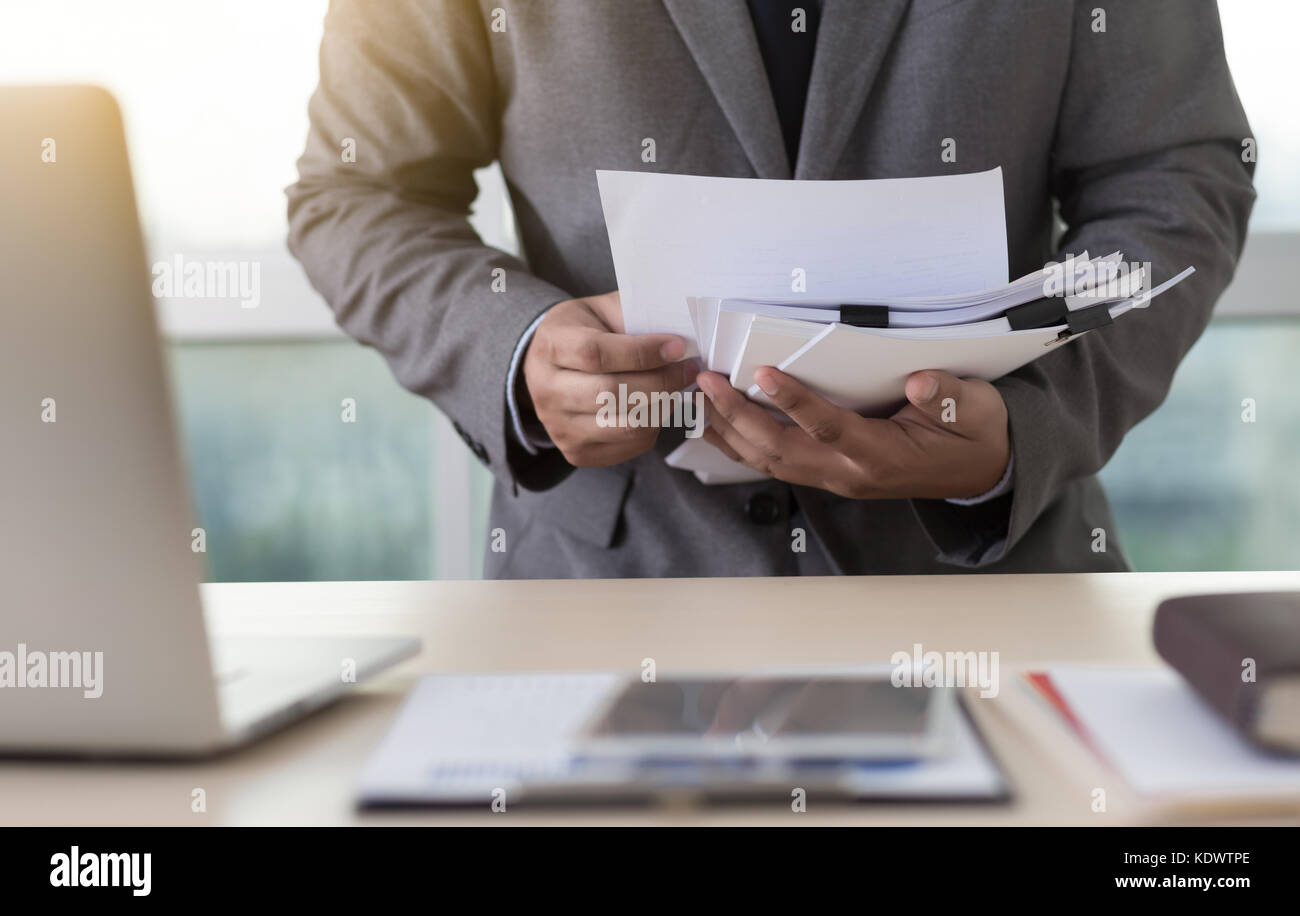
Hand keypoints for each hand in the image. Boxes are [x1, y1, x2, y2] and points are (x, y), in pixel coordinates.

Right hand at [522, 290, 698, 466]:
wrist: (550, 367)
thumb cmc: (584, 332)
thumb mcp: (602, 310)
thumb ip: (635, 316)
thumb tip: (680, 333)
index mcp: (550, 347)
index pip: (595, 354)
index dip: (641, 352)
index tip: (676, 347)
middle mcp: (546, 391)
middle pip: (609, 394)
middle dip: (660, 382)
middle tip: (688, 369)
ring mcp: (559, 427)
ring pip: (624, 425)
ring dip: (662, 406)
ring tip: (676, 386)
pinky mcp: (577, 452)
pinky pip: (629, 446)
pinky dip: (653, 426)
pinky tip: (657, 405)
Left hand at [697, 366, 1009, 500]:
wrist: (980, 473)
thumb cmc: (973, 436)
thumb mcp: (975, 411)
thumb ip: (948, 397)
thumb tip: (920, 381)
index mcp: (881, 454)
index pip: (829, 427)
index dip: (794, 401)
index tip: (761, 373)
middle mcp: (849, 472)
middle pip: (781, 448)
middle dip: (738, 415)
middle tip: (706, 382)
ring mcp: (834, 478)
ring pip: (769, 460)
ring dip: (730, 431)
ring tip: (698, 398)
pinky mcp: (827, 474)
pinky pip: (774, 463)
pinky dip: (741, 444)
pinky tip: (718, 423)